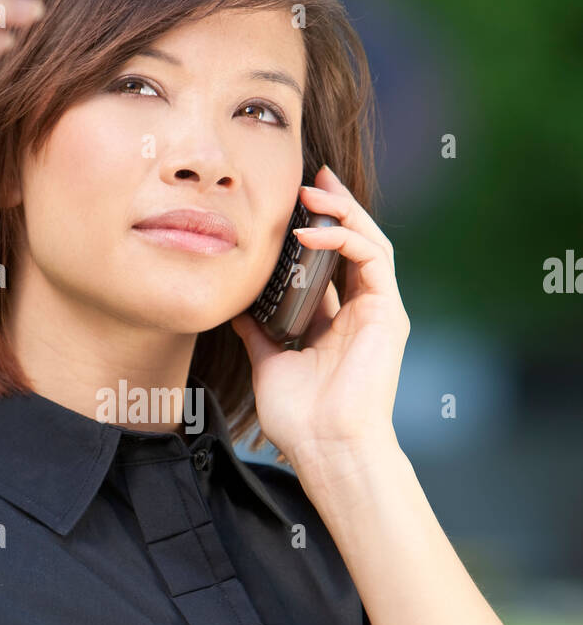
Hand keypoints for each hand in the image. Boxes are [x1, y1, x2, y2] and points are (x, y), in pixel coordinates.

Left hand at [230, 164, 409, 470]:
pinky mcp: (388, 312)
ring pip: (369, 241)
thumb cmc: (299, 418)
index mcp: (337, 322)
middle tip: (309, 177)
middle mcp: (362, 311)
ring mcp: (378, 311)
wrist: (325, 447)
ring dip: (341, 211)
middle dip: (334, 205)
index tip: (293, 202)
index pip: (331, 261)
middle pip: (354, 242)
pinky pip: (372, 257)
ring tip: (311, 191)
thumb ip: (258, 332)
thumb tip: (236, 307)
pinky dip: (345, 236)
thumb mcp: (269, 363)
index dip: (315, 228)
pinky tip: (313, 230)